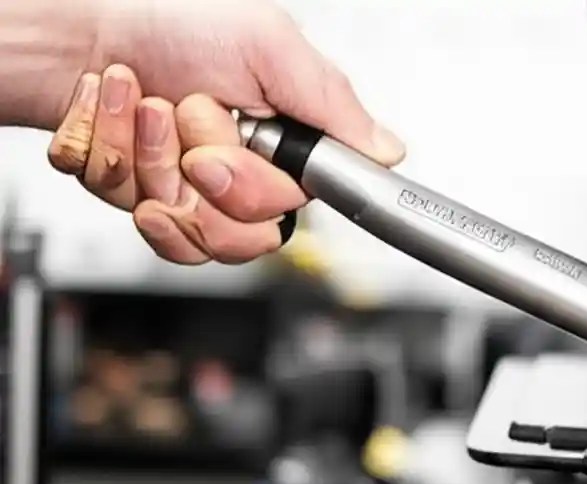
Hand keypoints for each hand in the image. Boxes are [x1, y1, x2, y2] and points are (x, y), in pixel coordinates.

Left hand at [42, 0, 403, 263]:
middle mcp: (238, 172)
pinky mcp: (135, 196)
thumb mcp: (269, 44)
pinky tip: (109, 118)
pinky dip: (107, 158)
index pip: (291, 207)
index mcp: (282, 142)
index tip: (218, 161)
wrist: (73, 25)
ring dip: (146, 160)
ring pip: (184, 232)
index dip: (254, 191)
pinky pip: (127, 212)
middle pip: (242, 235)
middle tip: (179, 116)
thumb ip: (333, 105)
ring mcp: (185, 190)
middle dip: (198, 176)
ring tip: (140, 106)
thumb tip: (389, 152)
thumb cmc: (169, 18)